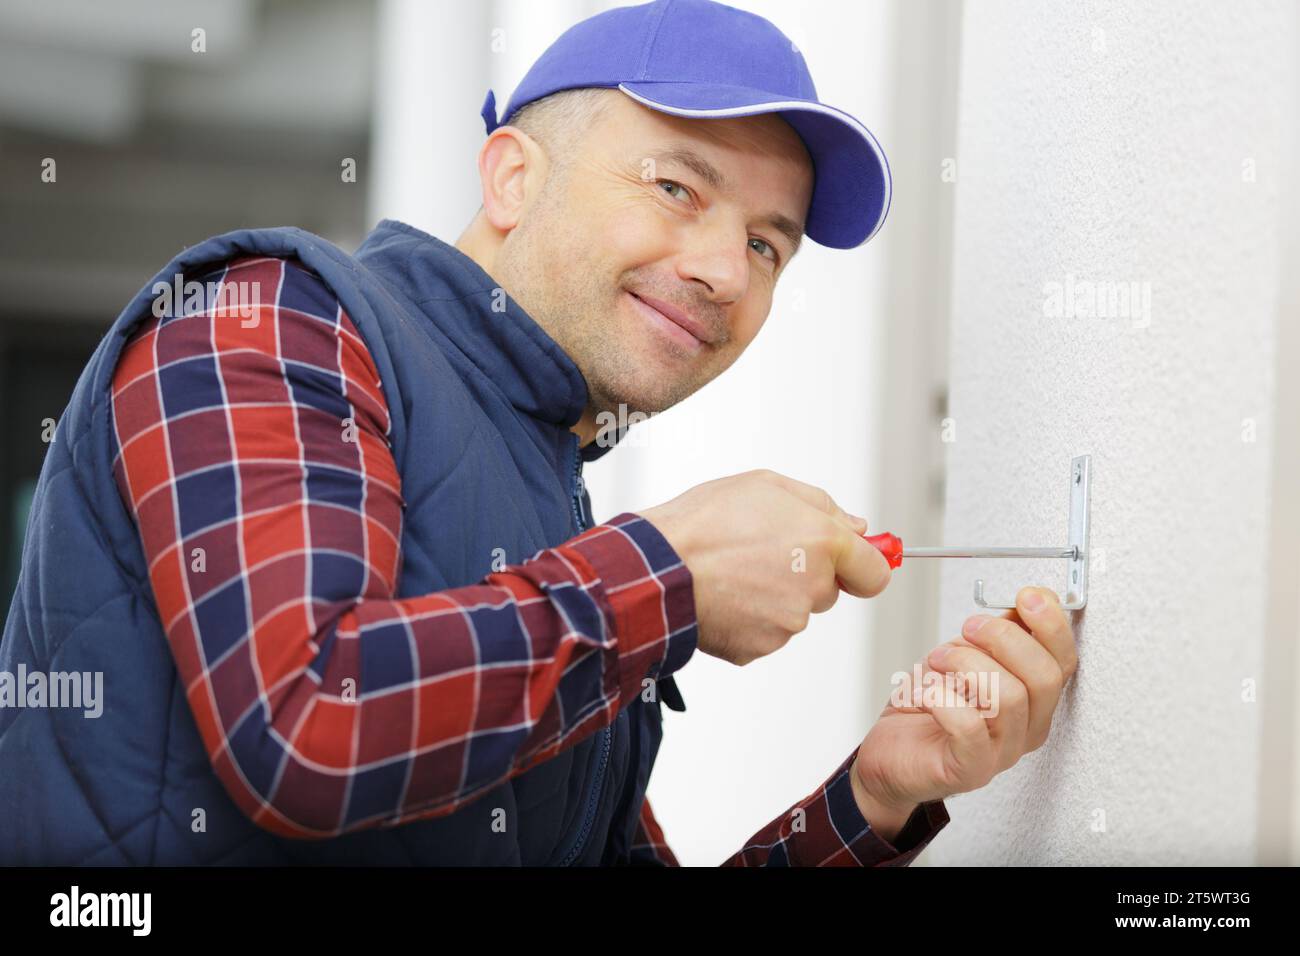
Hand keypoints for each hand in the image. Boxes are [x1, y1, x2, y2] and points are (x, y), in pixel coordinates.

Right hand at [638, 469, 890, 665]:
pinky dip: (748, 619)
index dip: (865, 566)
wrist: (656, 569)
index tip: (857, 564)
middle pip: (828, 590)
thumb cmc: (703, 522)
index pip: (875, 572)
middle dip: (804, 574)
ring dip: (772, 596)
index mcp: (823, 543)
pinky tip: (723, 597)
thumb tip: (857, 526)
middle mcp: (813, 587)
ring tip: (732, 572)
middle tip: (760, 553)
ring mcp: (787, 623)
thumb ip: (821, 504)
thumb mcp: (764, 485)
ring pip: (794, 611)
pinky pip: (764, 633)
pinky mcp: (760, 648)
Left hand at [851, 586, 1078, 832]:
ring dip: (966, 664)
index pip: (1064, 661)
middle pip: (1044, 678)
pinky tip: (925, 692)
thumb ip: (1000, 635)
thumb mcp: (965, 655)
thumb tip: (1028, 601)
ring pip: (1008, 697)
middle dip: (1004, 639)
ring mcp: (1002, 752)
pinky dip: (942, 697)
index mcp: (1033, 698)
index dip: (1052, 625)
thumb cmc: (929, 705)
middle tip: (968, 628)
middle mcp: (1027, 728)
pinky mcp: (970, 769)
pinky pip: (968, 727)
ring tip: (936, 661)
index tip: (1027, 596)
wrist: (891, 752)